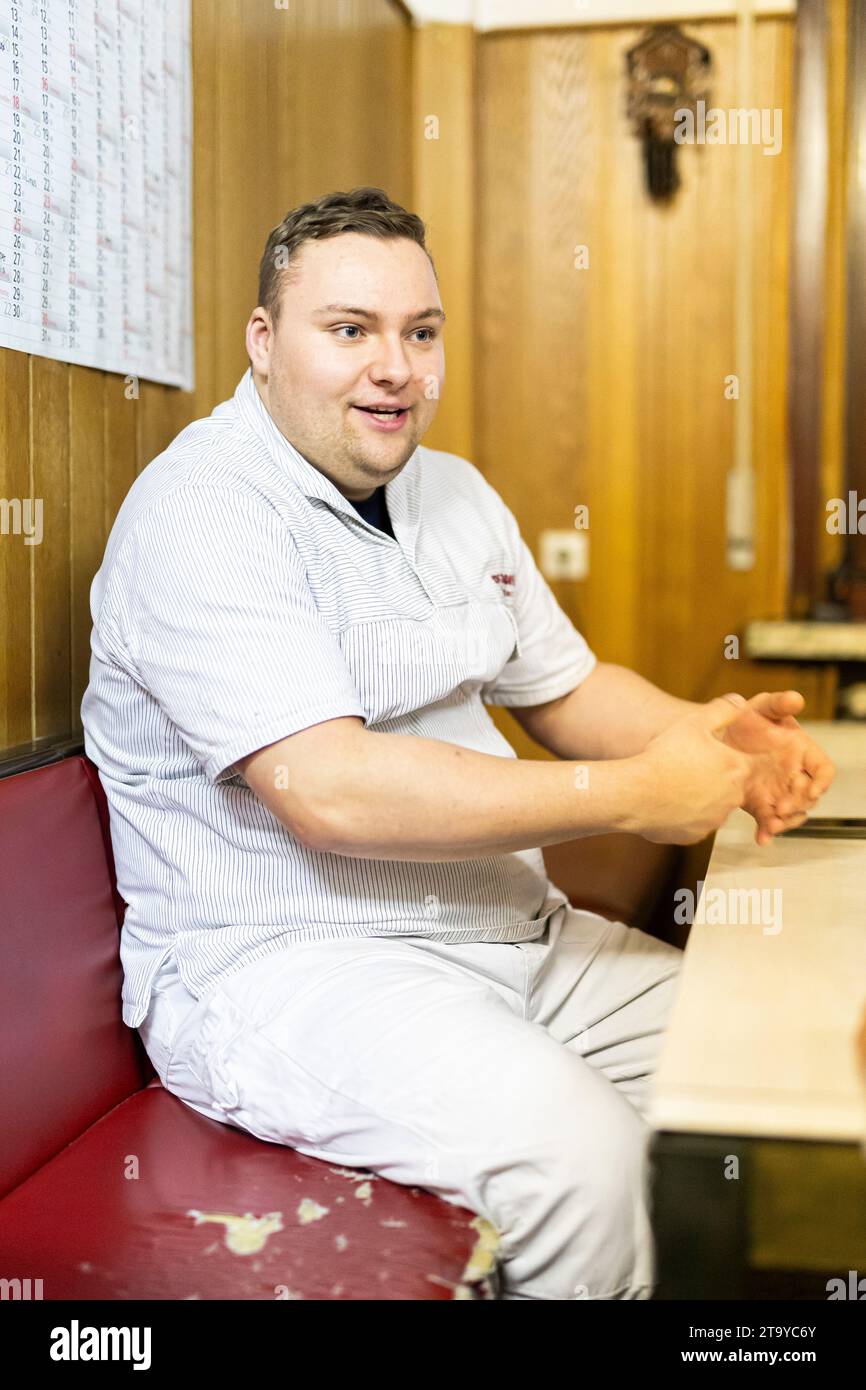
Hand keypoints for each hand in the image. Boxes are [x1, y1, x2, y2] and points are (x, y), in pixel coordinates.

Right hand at [633, 697, 752, 845]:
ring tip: (674, 783)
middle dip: (714, 777)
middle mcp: (732, 799)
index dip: (730, 757)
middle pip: (731, 787)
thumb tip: (741, 702)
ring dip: (700, 797)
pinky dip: (683, 815)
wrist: (635, 792)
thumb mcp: (694, 722)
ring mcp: (713, 821)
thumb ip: (723, 710)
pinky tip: (665, 802)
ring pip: (712, 807)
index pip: (749, 764)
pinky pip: (693, 823)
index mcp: (736, 769)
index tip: (712, 754)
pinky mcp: (694, 836)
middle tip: (688, 767)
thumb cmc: (664, 755)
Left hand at [717, 690, 835, 844]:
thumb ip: (778, 704)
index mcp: (802, 752)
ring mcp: (779, 791)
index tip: (812, 789)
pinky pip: (769, 821)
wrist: (717, 737)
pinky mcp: (761, 804)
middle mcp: (794, 774)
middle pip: (809, 797)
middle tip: (782, 806)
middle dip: (799, 804)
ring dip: (786, 822)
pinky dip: (767, 832)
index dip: (822, 781)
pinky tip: (761, 838)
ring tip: (772, 825)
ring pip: (793, 813)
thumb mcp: (761, 708)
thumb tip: (796, 698)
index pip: (823, 770)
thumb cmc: (746, 719)